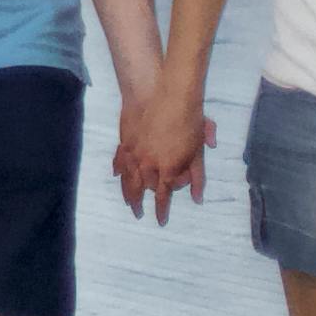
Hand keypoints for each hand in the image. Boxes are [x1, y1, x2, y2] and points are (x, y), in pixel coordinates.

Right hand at [116, 88, 213, 218]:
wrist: (167, 95)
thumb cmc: (189, 123)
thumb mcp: (198, 152)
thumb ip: (197, 177)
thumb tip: (197, 198)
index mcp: (167, 168)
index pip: (163, 196)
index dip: (161, 210)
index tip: (160, 221)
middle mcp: (148, 163)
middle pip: (140, 188)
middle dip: (139, 203)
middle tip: (138, 213)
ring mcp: (134, 151)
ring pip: (126, 176)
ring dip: (126, 190)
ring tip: (127, 200)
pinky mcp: (125, 139)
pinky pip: (119, 159)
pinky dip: (118, 168)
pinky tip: (117, 174)